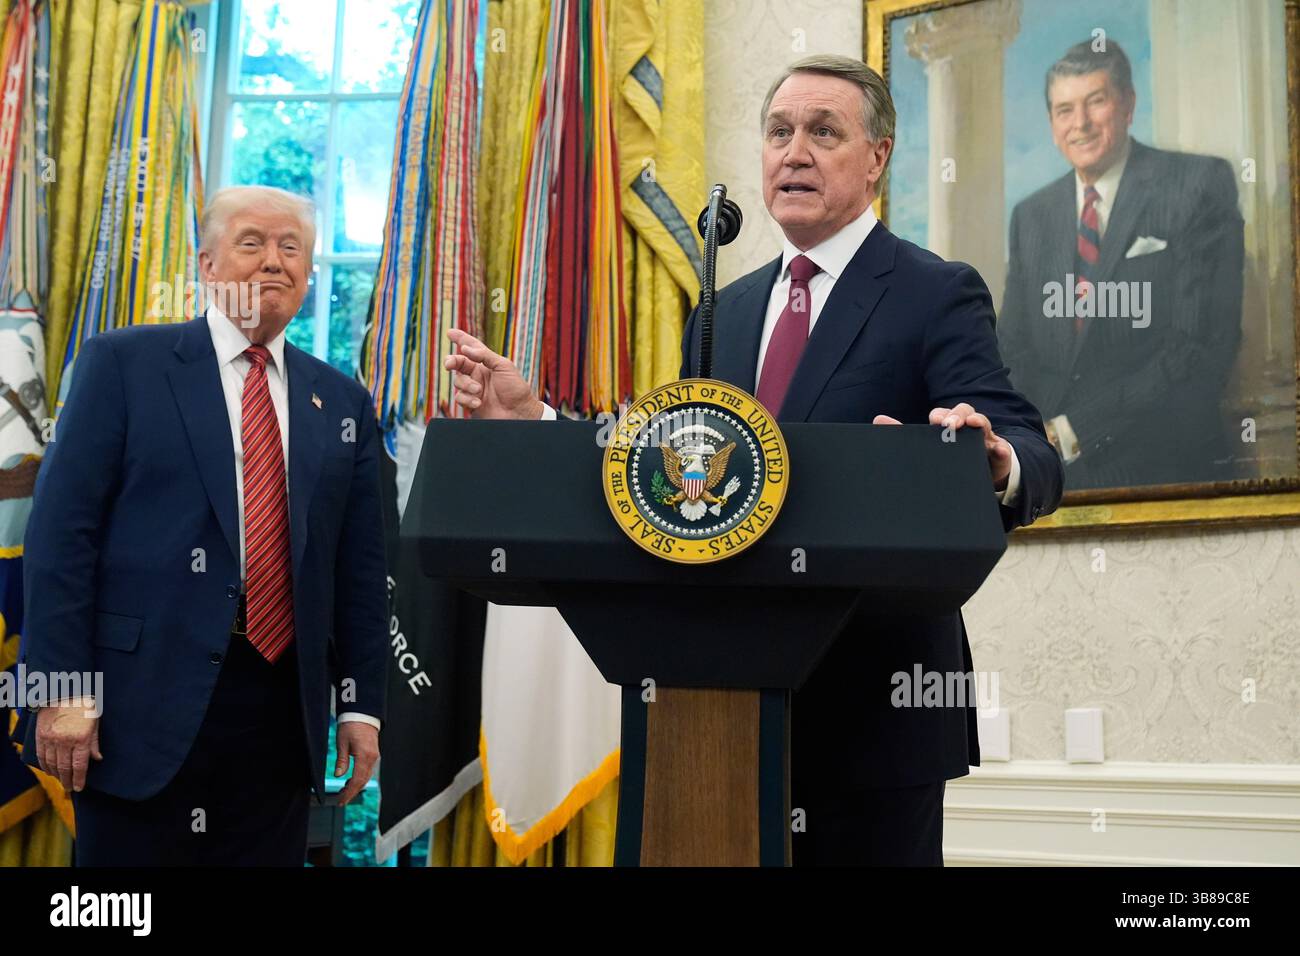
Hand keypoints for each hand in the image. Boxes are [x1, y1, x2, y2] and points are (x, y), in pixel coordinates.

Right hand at [35, 699, 101, 792]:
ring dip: (57, 775)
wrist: (63, 692)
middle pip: (65, 768)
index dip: (79, 779)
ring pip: (52, 764)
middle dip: (68, 780)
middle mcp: (65, 741)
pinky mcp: (40, 736)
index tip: (79, 787)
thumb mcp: (95, 721)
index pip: (79, 765)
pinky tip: (50, 771)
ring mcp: (51, 739)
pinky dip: (45, 766)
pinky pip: (42, 756)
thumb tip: (97, 759)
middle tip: (70, 788)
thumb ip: (94, 742)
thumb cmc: (84, 705)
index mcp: (81, 738)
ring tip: (62, 781)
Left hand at [334, 721, 379, 804]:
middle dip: (352, 792)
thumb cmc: (351, 726)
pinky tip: (351, 780)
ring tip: (344, 792)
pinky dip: (359, 778)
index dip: (349, 792)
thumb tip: (338, 775)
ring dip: (356, 786)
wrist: (362, 714)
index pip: (357, 780)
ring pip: (366, 777)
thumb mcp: (342, 743)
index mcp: (364, 756)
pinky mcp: (373, 754)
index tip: (341, 800)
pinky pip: (367, 770)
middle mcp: (372, 758)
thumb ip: (341, 761)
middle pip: (363, 781)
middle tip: (341, 801)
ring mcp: (374, 756)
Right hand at [443, 328, 543, 418]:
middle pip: (458, 363)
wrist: (519, 412)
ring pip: (458, 381)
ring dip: (466, 384)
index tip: (450, 332)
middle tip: (449, 364)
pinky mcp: (471, 403)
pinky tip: (478, 402)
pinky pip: (460, 397)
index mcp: (486, 363)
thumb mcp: (504, 366)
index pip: (471, 348)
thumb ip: (484, 356)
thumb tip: (466, 349)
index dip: (461, 339)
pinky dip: (467, 399)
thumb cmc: (515, 388)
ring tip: (479, 390)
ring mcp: (474, 389)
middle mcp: (478, 375)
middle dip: (451, 361)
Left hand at [873, 402, 1012, 489]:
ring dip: (980, 423)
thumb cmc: (952, 456)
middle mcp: (969, 429)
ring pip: (985, 425)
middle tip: (950, 424)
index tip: (934, 421)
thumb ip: (905, 434)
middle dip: (958, 415)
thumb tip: (879, 419)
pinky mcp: (1000, 456)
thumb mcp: (931, 446)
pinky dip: (1002, 449)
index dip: (941, 414)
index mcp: (951, 426)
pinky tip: (999, 451)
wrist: (981, 477)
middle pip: (966, 412)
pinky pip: (1003, 451)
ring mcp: (986, 440)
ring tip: (974, 425)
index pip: (946, 414)